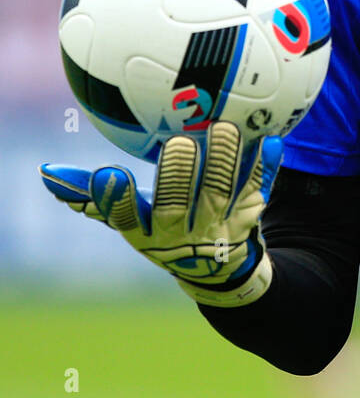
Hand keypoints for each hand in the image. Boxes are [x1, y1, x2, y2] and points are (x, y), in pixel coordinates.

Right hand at [40, 122, 281, 306]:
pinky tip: (273, 141)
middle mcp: (181, 233)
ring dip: (223, 161)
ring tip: (225, 130)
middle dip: (177, 174)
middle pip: (178, 203)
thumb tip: (48, 175)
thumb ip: (92, 196)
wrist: (219, 268)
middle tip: (177, 142)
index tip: (113, 175)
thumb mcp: (130, 219)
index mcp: (146, 232)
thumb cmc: (164, 229)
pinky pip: (260, 187)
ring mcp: (218, 227)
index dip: (119, 201)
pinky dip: (267, 166)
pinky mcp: (250, 216)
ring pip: (221, 192)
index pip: (127, 219)